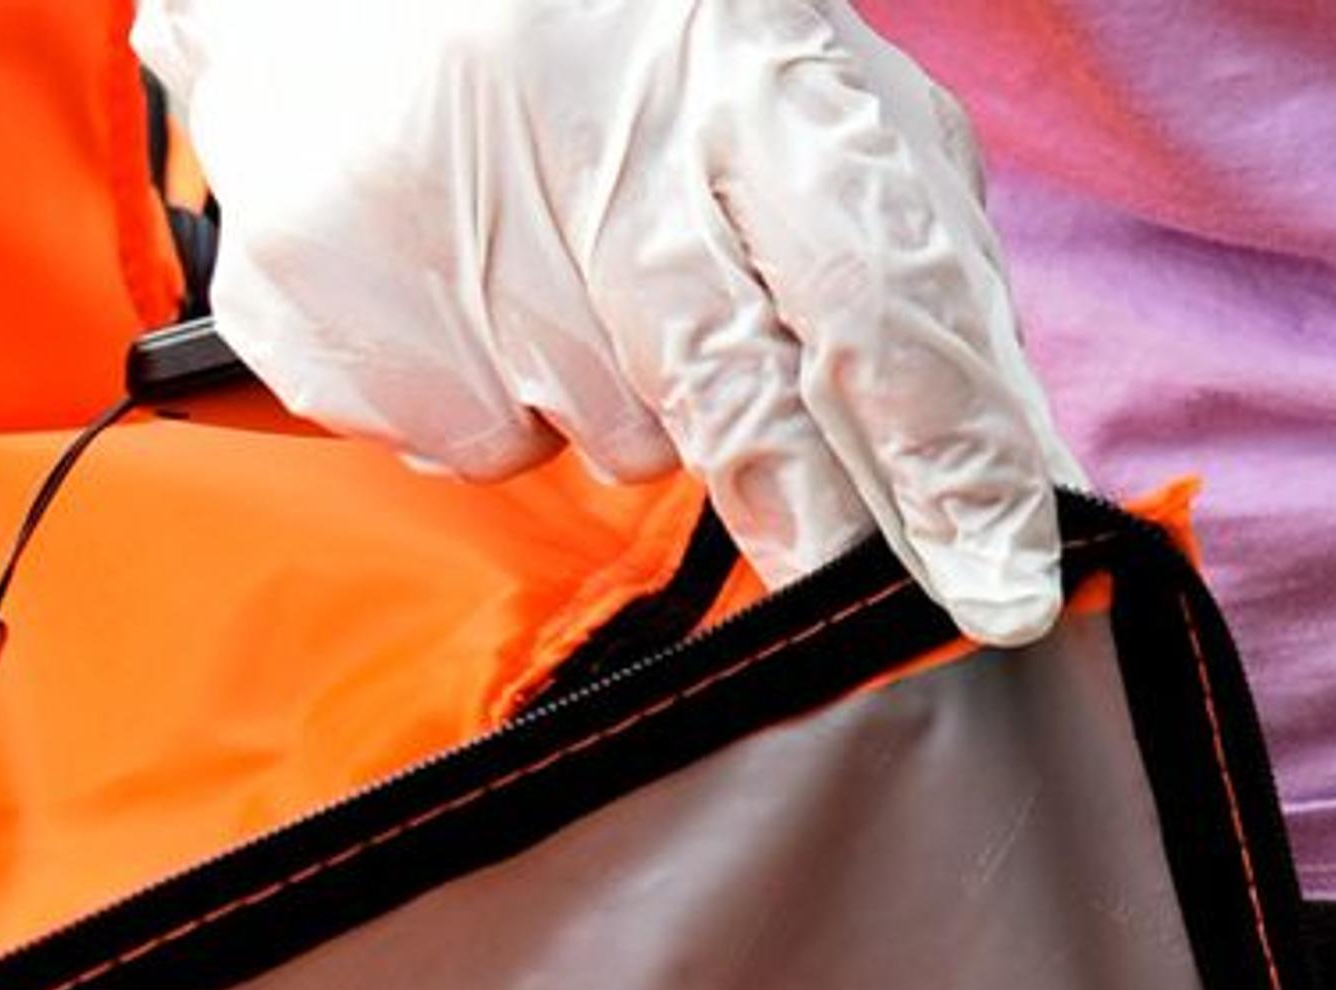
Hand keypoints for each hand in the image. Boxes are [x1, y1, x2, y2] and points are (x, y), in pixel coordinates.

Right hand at [134, 0, 1078, 641]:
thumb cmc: (620, 45)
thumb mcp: (798, 104)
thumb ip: (917, 277)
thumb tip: (1012, 481)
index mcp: (745, 63)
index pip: (885, 289)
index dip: (952, 460)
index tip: (1002, 589)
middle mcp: (594, 125)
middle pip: (743, 405)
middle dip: (816, 519)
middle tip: (833, 560)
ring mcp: (448, 206)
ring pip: (613, 439)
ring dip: (627, 403)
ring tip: (569, 258)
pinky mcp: (323, 280)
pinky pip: (473, 441)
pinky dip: (496, 398)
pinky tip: (468, 278)